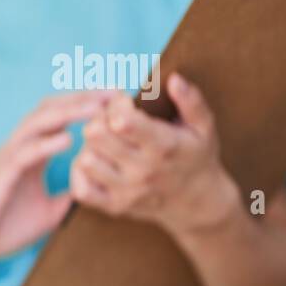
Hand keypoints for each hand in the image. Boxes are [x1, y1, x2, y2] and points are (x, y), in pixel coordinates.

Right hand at [0, 89, 115, 273]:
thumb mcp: (47, 214)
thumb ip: (68, 198)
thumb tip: (93, 192)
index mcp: (29, 156)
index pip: (59, 119)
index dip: (86, 105)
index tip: (118, 101)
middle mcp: (17, 150)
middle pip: (50, 110)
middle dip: (83, 98)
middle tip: (115, 92)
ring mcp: (5, 161)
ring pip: (36, 124)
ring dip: (68, 112)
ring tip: (97, 107)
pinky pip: (23, 154)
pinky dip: (45, 144)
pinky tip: (68, 140)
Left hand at [70, 73, 239, 237]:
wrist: (196, 202)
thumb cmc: (196, 155)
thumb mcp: (204, 126)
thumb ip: (190, 100)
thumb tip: (173, 78)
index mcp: (164, 146)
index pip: (123, 121)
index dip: (116, 105)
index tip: (123, 102)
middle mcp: (143, 171)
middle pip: (96, 136)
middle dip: (99, 120)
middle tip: (108, 119)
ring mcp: (127, 192)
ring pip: (86, 160)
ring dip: (89, 146)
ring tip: (104, 142)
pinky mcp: (114, 206)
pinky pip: (81, 189)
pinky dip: (81, 174)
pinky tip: (96, 163)